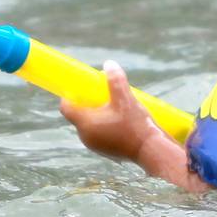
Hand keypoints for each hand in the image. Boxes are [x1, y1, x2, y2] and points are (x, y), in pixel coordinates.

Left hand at [61, 61, 210, 192]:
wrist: (150, 151)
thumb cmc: (136, 124)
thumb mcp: (126, 98)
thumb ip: (115, 80)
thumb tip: (109, 64)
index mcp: (85, 123)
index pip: (66, 107)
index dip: (70, 95)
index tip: (80, 88)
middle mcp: (85, 136)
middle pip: (78, 115)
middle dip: (87, 103)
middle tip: (101, 94)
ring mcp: (94, 146)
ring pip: (89, 125)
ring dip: (97, 115)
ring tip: (114, 106)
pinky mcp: (105, 151)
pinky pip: (99, 134)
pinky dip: (105, 126)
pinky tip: (120, 120)